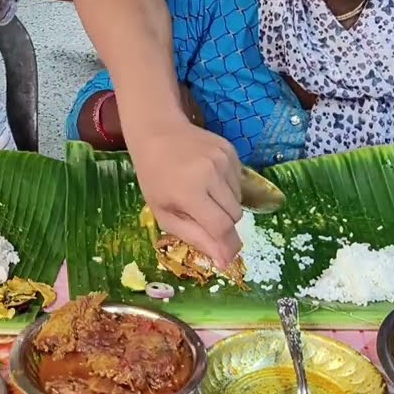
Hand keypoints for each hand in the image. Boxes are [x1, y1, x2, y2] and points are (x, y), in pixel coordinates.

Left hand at [127, 119, 242, 266]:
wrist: (157, 132)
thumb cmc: (155, 177)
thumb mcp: (164, 213)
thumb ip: (194, 237)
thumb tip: (224, 261)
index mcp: (190, 191)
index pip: (221, 227)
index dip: (227, 246)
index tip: (225, 258)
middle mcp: (211, 173)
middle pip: (235, 215)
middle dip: (223, 225)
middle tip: (205, 218)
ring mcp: (224, 159)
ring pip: (239, 199)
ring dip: (225, 205)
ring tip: (203, 194)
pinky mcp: (231, 150)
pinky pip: (239, 181)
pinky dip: (228, 187)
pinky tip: (209, 178)